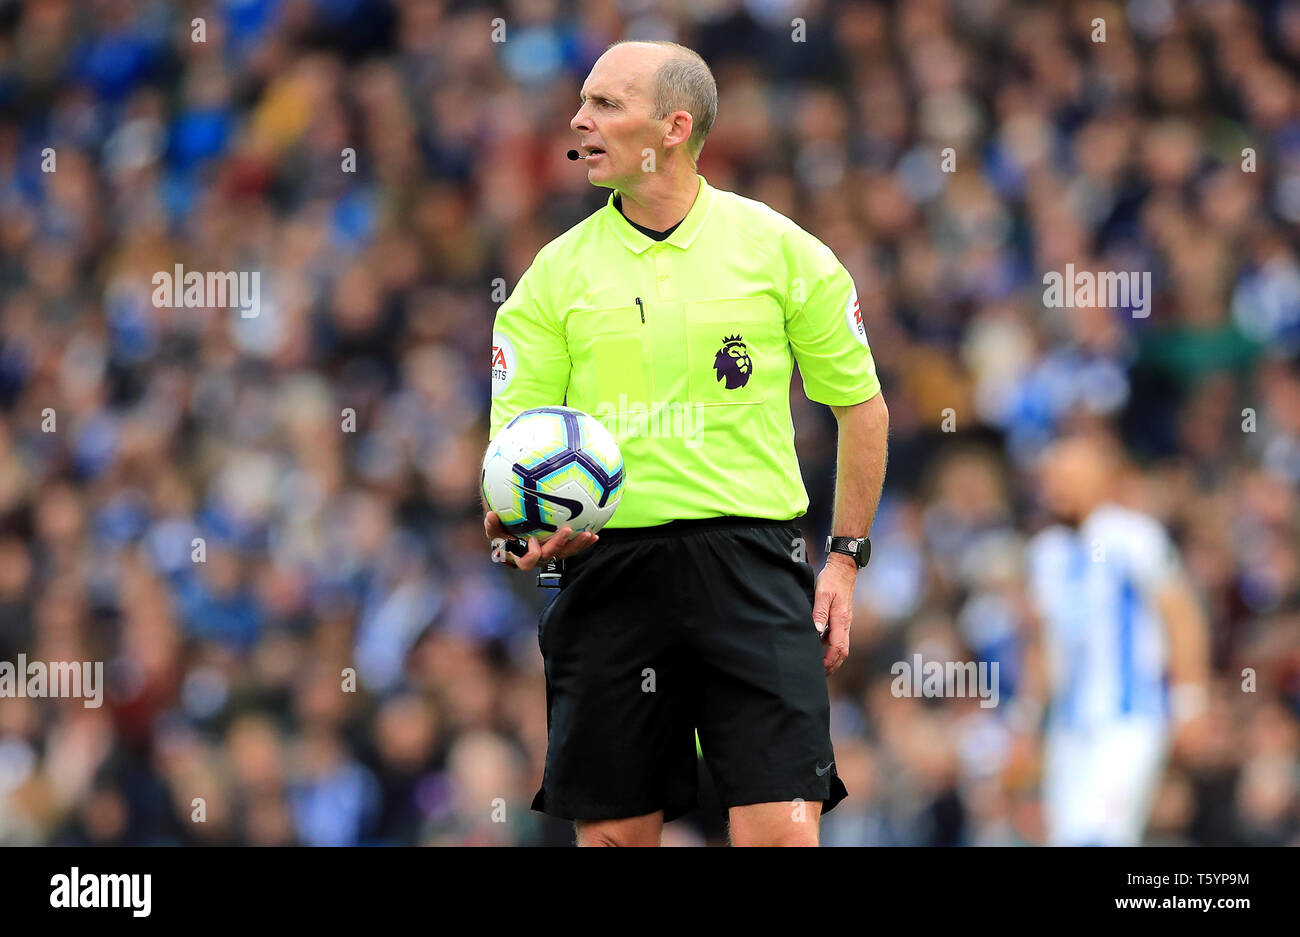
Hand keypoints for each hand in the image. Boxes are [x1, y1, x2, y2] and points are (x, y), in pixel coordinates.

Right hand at [484, 511, 598, 570]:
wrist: (514, 532)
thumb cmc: (502, 529)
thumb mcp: (494, 528)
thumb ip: (492, 525)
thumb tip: (490, 515)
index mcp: (521, 556)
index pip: (527, 561)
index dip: (532, 555)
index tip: (534, 541)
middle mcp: (538, 558)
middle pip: (550, 556)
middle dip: (560, 544)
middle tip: (567, 529)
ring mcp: (551, 554)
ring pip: (566, 553)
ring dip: (578, 545)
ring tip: (589, 534)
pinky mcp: (562, 548)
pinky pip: (573, 547)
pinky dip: (583, 541)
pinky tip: (595, 532)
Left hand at [813, 553, 856, 674]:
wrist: (844, 569)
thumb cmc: (832, 580)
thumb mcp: (822, 594)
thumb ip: (819, 613)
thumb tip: (816, 631)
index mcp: (841, 620)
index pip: (838, 647)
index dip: (829, 661)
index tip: (820, 669)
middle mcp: (845, 623)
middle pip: (843, 651)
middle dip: (833, 665)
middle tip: (821, 674)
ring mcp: (845, 621)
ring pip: (842, 645)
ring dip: (833, 657)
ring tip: (820, 665)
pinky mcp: (842, 618)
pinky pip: (838, 637)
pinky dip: (831, 646)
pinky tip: (820, 646)